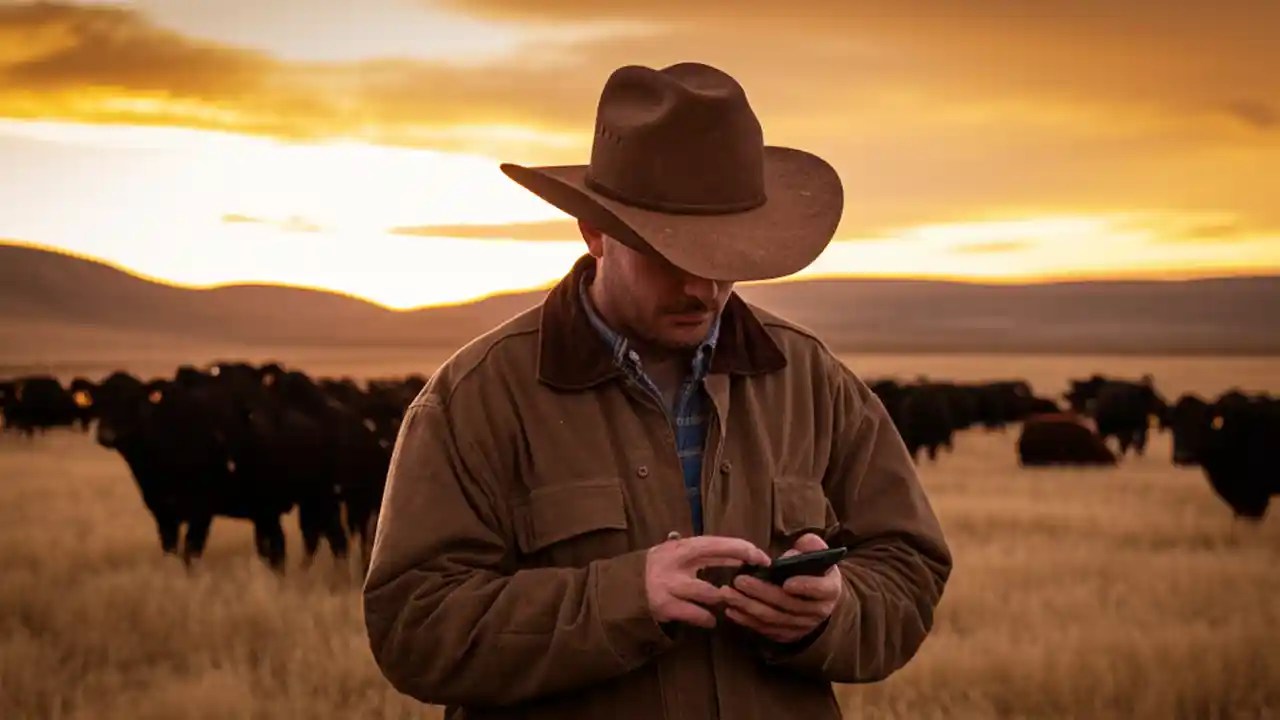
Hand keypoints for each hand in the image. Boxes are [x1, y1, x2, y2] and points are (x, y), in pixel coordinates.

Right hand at [646, 535, 770, 628]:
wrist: (622, 591)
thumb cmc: (653, 570)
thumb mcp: (672, 554)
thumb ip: (700, 553)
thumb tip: (734, 551)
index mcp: (681, 548)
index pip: (716, 542)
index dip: (742, 547)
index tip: (762, 557)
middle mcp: (676, 561)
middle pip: (715, 554)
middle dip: (742, 558)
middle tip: (759, 573)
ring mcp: (671, 584)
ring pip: (710, 591)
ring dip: (723, 597)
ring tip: (729, 600)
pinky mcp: (666, 606)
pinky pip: (696, 614)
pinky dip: (706, 618)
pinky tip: (710, 621)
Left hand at [721, 533, 841, 643]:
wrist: (819, 599)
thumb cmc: (814, 570)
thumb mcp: (817, 554)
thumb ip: (809, 546)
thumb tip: (791, 554)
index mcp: (829, 589)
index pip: (820, 589)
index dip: (805, 586)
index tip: (787, 582)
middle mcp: (818, 612)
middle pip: (788, 604)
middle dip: (762, 593)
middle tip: (740, 581)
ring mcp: (802, 627)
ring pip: (774, 619)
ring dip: (749, 607)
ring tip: (728, 595)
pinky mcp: (787, 635)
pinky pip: (766, 630)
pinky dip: (747, 621)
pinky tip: (731, 610)